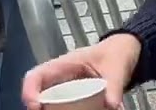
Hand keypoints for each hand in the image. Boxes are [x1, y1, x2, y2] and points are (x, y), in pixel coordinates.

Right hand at [22, 33, 140, 109]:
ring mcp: (66, 88)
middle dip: (39, 107)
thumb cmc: (116, 53)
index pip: (37, 75)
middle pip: (39, 94)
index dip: (29, 91)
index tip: (35, 106)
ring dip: (52, 109)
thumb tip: (111, 106)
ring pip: (49, 103)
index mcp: (65, 64)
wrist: (126, 52)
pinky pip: (63, 106)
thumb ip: (114, 86)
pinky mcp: (74, 97)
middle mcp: (60, 77)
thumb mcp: (116, 68)